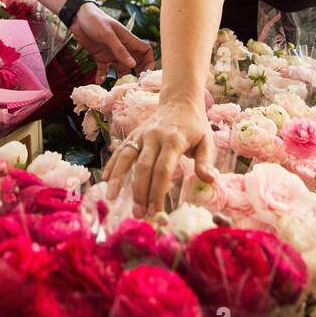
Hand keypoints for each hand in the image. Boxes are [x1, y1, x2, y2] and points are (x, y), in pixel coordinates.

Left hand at [69, 4, 153, 80]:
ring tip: (117, 87)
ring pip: (120, 68)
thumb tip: (133, 65)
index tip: (146, 73)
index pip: (145, 50)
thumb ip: (120, 50)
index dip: (149, 61)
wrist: (77, 17)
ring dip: (119, 78)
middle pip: (135, 62)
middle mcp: (121, 48)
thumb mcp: (108, 35)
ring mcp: (111, 53)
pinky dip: (102, 76)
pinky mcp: (100, 56)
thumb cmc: (95, 21)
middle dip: (136, 73)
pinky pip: (104, 69)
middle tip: (133, 85)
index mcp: (127, 40)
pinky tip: (99, 82)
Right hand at [104, 100, 217, 216]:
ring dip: (119, 179)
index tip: (156, 212)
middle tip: (138, 214)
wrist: (179, 102)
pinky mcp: (133, 135)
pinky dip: (112, 165)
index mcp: (174, 141)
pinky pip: (120, 150)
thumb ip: (206, 162)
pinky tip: (106, 180)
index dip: (158, 192)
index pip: (163, 170)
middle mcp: (155, 137)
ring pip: (126, 157)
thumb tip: (210, 181)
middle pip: (143, 167)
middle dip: (139, 192)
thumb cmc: (195, 127)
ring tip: (112, 198)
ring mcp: (141, 135)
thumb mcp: (207, 141)